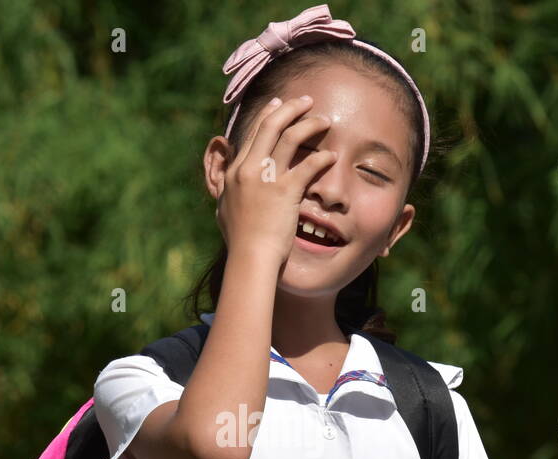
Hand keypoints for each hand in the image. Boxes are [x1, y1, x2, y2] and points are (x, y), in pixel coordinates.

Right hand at [215, 95, 336, 266]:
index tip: (280, 104)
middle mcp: (248, 169)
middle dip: (291, 107)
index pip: (253, 133)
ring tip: (325, 120)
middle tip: (307, 101)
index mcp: (235, 172)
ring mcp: (267, 179)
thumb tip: (225, 182)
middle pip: (271, 125)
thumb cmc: (240, 240)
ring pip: (291, 137)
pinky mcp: (285, 191)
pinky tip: (332, 156)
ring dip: (310, 124)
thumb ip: (226, 190)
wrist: (250, 257)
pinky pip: (308, 165)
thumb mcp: (225, 209)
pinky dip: (322, 157)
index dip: (269, 114)